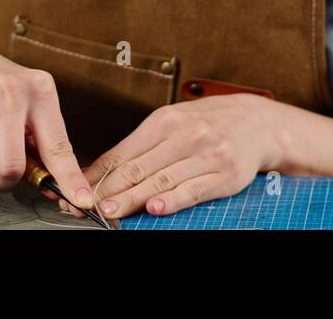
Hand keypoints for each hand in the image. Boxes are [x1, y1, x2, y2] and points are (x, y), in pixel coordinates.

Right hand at [0, 29, 96, 210]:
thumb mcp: (25, 95)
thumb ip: (39, 135)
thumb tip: (51, 182)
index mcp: (39, 91)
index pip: (59, 146)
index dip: (70, 179)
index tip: (83, 201)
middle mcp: (12, 96)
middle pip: (13, 168)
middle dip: (7, 180)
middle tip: (3, 166)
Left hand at [60, 93, 286, 220]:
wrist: (255, 120)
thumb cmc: (206, 124)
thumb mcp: (171, 124)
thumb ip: (139, 148)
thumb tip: (99, 172)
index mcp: (163, 121)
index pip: (122, 153)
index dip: (97, 175)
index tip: (77, 191)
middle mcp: (183, 135)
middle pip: (138, 167)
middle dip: (108, 190)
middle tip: (86, 206)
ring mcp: (205, 154)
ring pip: (161, 180)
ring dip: (133, 198)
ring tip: (110, 211)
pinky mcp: (224, 173)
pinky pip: (194, 190)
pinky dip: (173, 200)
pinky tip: (155, 208)